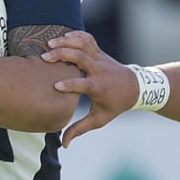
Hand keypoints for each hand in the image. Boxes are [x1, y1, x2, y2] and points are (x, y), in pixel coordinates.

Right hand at [41, 30, 137, 146]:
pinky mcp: (99, 52)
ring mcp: (100, 58)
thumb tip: (64, 145)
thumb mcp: (99, 119)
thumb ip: (80, 129)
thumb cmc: (115, 105)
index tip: (56, 86)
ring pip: (84, 44)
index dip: (70, 85)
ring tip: (50, 43)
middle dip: (63, 55)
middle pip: (81, 57)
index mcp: (98, 87)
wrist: (134, 87)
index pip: (82, 84)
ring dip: (67, 42)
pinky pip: (88, 38)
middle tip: (45, 57)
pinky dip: (76, 35)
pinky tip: (63, 36)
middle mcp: (99, 70)